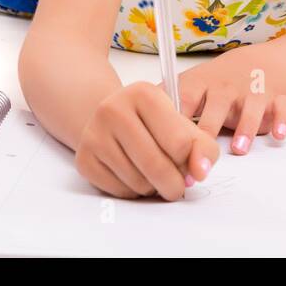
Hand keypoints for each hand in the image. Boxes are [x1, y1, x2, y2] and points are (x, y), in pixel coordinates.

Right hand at [75, 81, 219, 200]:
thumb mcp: (181, 123)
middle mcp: (114, 108)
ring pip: (137, 182)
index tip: (193, 168)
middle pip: (156, 165)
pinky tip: (135, 176)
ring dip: (153, 188)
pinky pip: (119, 191)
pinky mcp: (84, 158)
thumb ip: (201, 146)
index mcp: (144, 93)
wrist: (112, 118)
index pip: (180, 142)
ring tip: (154, 174)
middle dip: (174, 185)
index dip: (192, 163)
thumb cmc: (153, 123)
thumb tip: (200, 172)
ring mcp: (94, 133)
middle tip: (178, 187)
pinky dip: (133, 192)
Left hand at [158, 57, 285, 155]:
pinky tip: (278, 135)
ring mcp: (251, 92)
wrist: (252, 66)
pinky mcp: (275, 97)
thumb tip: (131, 130)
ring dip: (245, 127)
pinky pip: (281, 106)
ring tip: (238, 149)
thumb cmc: (212, 85)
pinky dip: (282, 119)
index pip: (184, 104)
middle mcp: (225, 88)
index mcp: (198, 85)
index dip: (176, 129)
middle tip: (200, 165)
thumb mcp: (185, 87)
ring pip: (250, 107)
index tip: (168, 155)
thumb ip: (164, 106)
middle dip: (208, 135)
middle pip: (216, 108)